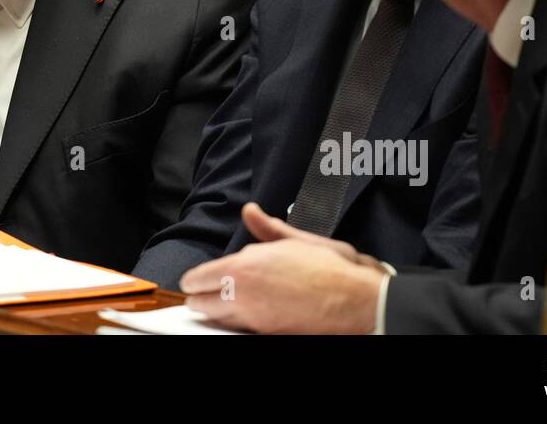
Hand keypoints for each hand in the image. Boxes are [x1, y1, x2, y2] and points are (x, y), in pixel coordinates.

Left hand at [179, 203, 385, 333]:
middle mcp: (245, 296)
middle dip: (199, 299)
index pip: (202, 277)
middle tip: (196, 296)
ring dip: (214, 312)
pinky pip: (242, 329)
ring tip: (212, 307)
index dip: (193, 280)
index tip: (191, 281)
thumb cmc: (331, 269)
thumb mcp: (297, 240)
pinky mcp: (269, 334)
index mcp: (246, 267)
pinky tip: (240, 317)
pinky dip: (236, 323)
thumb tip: (250, 212)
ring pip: (220, 319)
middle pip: (204, 303)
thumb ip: (267, 228)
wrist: (356, 301)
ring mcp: (256, 319)